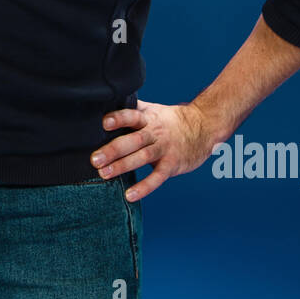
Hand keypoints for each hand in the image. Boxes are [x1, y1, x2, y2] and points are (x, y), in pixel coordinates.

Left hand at [89, 99, 216, 200]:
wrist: (205, 126)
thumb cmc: (172, 120)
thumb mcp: (153, 110)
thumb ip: (133, 109)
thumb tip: (107, 103)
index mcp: (148, 118)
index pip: (132, 116)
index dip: (119, 118)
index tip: (104, 123)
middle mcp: (155, 132)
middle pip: (133, 140)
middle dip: (113, 150)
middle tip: (95, 159)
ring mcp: (164, 149)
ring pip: (142, 158)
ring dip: (122, 166)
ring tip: (104, 174)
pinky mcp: (172, 164)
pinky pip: (157, 177)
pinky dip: (144, 187)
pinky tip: (130, 195)